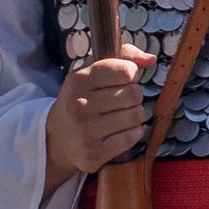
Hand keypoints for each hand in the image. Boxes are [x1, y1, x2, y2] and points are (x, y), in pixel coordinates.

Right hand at [46, 52, 154, 181]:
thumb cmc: (82, 98)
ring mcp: (86, 131)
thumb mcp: (92, 70)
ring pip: (136, 116)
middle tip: (121, 100)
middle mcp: (79, 105)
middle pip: (134, 94)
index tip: (122, 80)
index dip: (131, 74)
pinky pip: (132, 137)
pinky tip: (119, 132)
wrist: (57, 137)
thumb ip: (123, 55)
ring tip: (120, 116)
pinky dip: (132, 133)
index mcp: (79, 79)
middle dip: (134, 96)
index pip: (127, 71)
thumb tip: (151, 59)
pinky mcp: (94, 153)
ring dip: (134, 115)